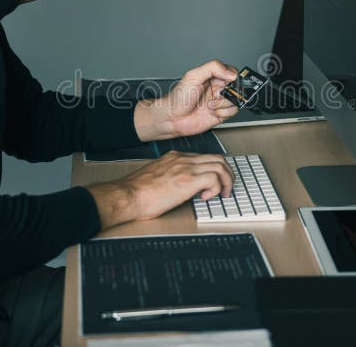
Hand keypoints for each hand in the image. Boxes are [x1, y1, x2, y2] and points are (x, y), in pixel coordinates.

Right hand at [86, 151, 233, 228]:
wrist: (128, 196)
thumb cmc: (137, 192)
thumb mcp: (158, 177)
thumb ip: (172, 176)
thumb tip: (185, 188)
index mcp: (175, 158)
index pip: (205, 157)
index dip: (215, 170)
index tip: (214, 184)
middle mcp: (182, 159)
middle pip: (218, 158)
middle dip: (227, 174)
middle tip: (226, 188)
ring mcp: (186, 168)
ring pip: (220, 165)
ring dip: (226, 181)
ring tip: (222, 194)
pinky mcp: (187, 180)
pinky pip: (214, 178)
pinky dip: (216, 188)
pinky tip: (205, 197)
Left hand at [133, 60, 238, 140]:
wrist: (173, 118)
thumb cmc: (179, 97)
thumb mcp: (193, 76)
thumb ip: (213, 68)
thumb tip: (230, 72)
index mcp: (212, 77)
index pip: (231, 72)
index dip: (233, 76)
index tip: (228, 80)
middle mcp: (217, 88)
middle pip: (236, 86)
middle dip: (230, 91)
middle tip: (219, 94)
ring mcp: (219, 101)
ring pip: (236, 99)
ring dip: (223, 103)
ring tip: (210, 104)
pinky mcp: (221, 113)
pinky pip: (233, 111)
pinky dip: (224, 112)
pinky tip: (212, 111)